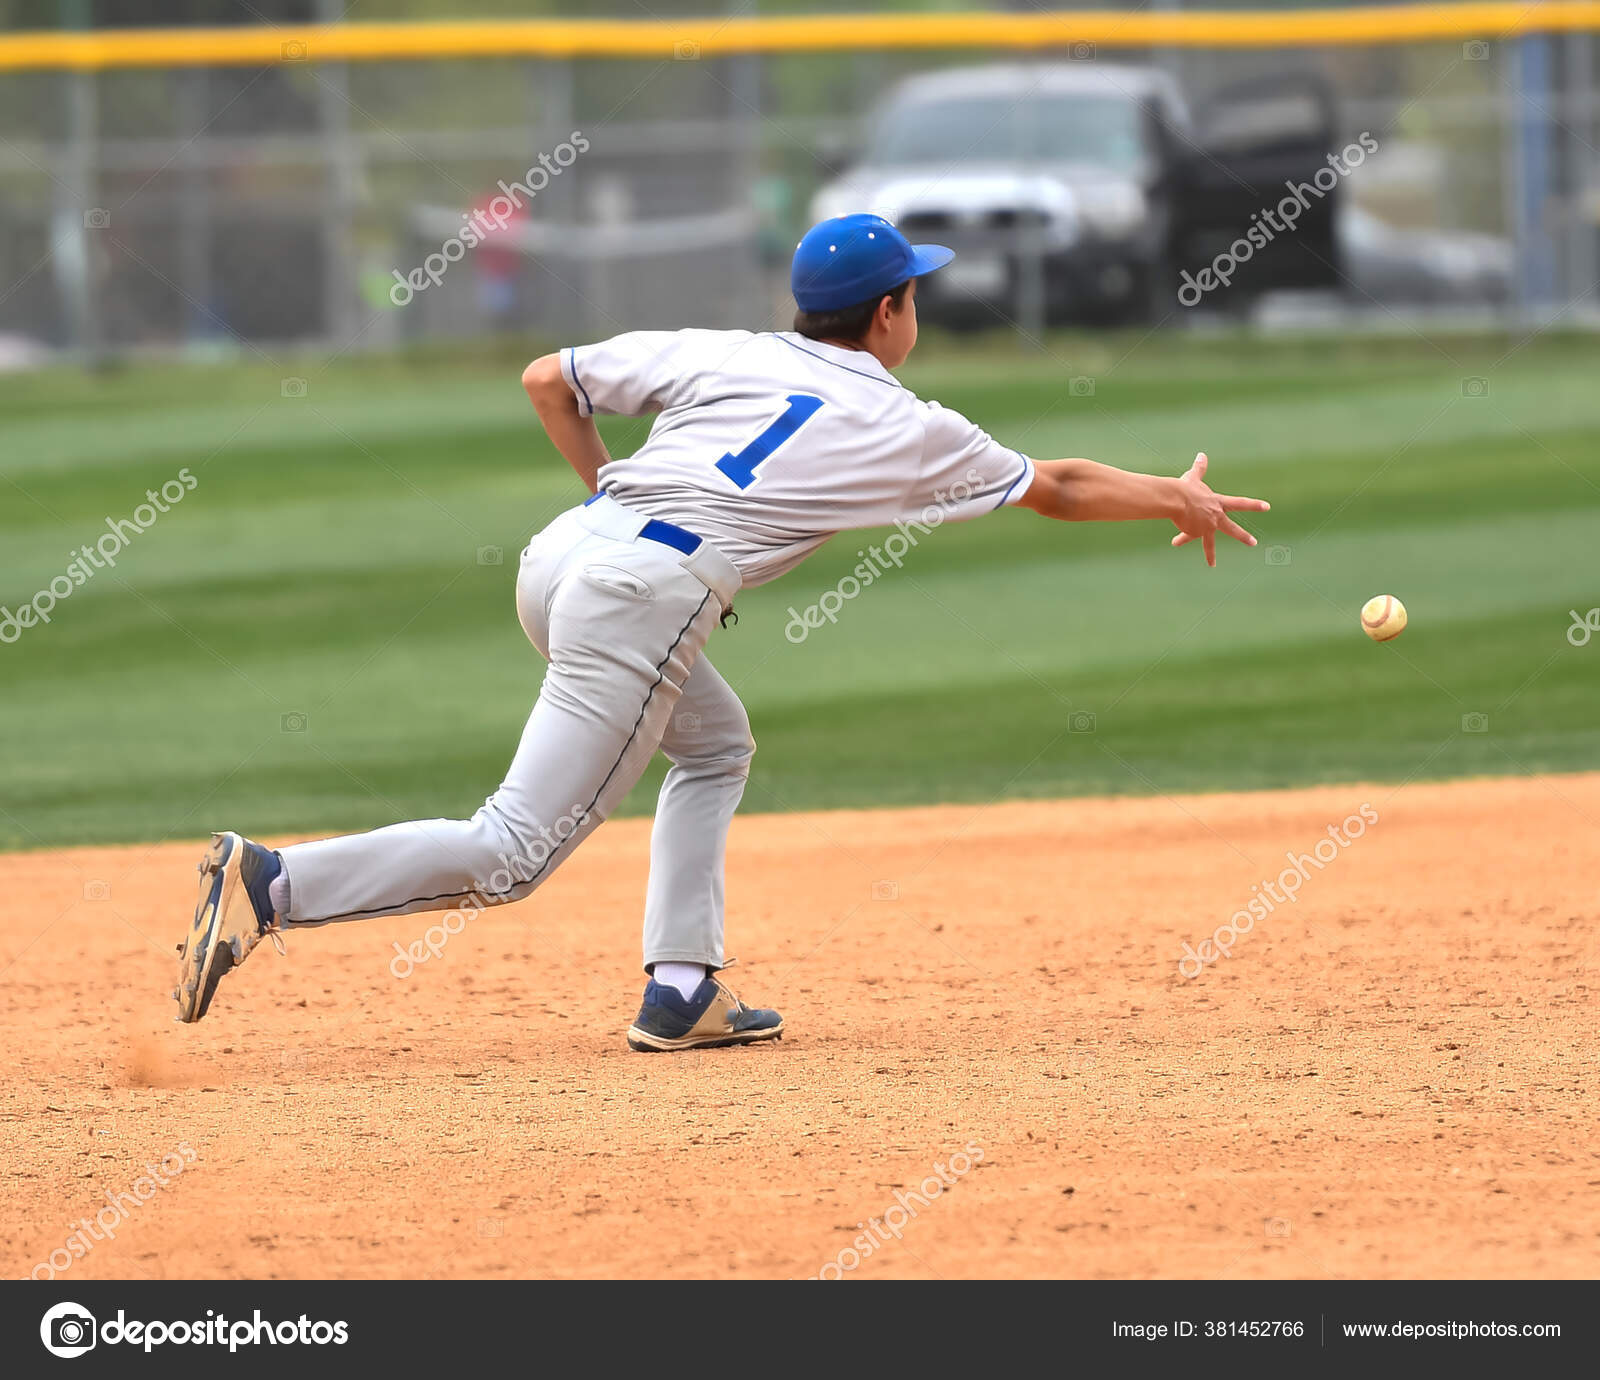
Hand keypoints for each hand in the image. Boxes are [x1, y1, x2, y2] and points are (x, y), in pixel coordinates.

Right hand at [1170, 452, 1269, 567]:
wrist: (1176, 499)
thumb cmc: (1185, 488)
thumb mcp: (1193, 477)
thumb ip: (1199, 468)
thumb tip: (1202, 454)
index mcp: (1217, 502)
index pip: (1240, 503)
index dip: (1254, 505)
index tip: (1267, 507)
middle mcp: (1216, 516)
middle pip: (1233, 529)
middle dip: (1243, 537)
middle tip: (1254, 543)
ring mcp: (1207, 527)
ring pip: (1210, 543)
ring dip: (1211, 555)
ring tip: (1212, 565)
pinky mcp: (1196, 533)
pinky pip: (1188, 537)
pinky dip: (1182, 538)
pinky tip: (1177, 541)